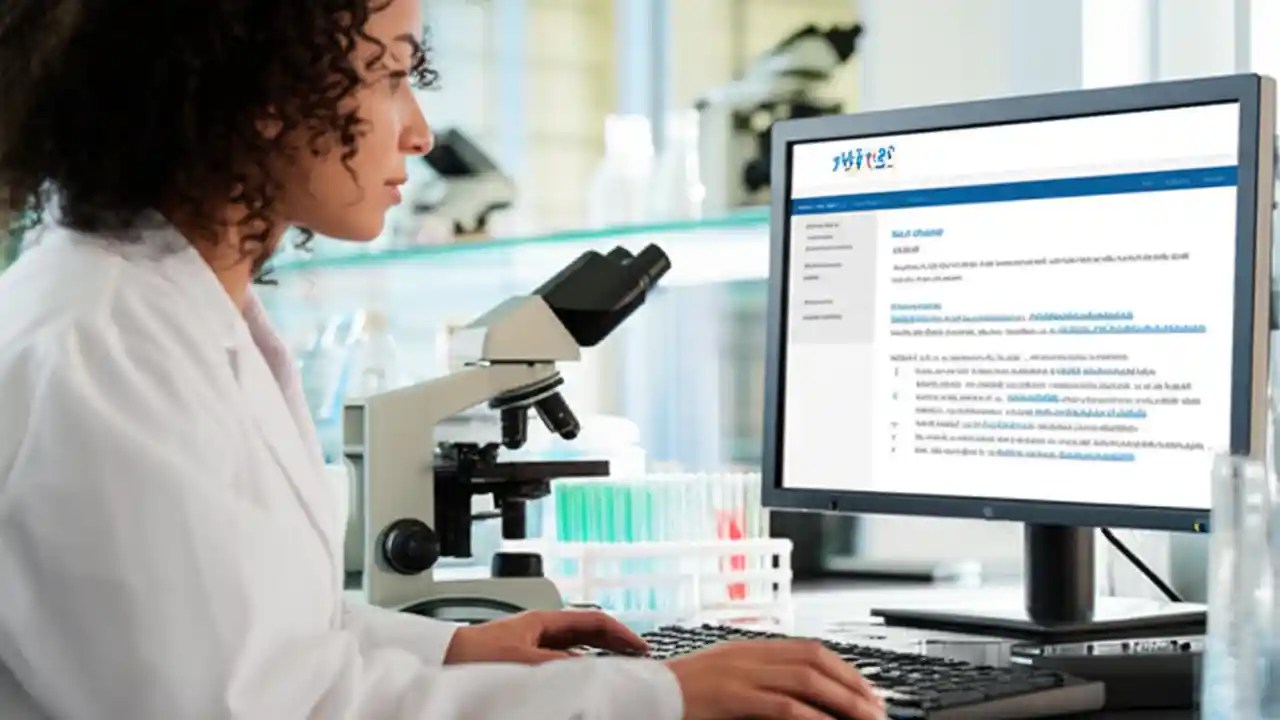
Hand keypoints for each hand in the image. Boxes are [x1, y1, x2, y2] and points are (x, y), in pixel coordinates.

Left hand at [444, 609, 647, 664]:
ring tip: (618, 670)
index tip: (640, 648)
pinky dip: (580, 666)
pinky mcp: (526, 658)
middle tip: (638, 660)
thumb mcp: (524, 660)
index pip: (594, 621)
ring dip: (600, 656)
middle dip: (615, 644)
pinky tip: (585, 679)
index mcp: (545, 620)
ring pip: (578, 647)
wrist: (444, 659)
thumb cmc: (475, 654)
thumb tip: (590, 669)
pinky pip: (563, 659)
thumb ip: (558, 664)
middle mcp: (542, 628)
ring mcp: (535, 642)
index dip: (621, 633)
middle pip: (589, 632)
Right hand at [665, 639, 884, 719]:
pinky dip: (812, 716)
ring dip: (843, 700)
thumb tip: (795, 695)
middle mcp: (749, 655)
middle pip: (814, 661)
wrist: (641, 696)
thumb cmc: (679, 694)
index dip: (844, 668)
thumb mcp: (723, 676)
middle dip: (852, 684)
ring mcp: (740, 674)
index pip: (808, 649)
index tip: (867, 690)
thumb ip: (756, 678)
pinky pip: (782, 705)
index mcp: (749, 648)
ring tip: (867, 719)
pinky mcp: (731, 697)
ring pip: (806, 680)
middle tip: (877, 709)